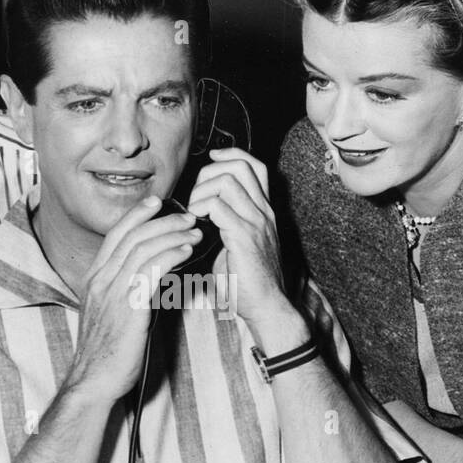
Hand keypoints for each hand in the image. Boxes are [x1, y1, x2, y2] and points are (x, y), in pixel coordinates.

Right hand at [67, 196, 202, 404]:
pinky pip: (151, 271)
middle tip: (187, 215)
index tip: (155, 202)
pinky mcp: (128, 308)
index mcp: (93, 279)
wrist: (93, 381)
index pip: (114, 235)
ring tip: (194, 230)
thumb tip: (148, 279)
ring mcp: (113, 293)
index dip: (136, 215)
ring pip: (143, 249)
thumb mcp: (108, 314)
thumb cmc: (105, 352)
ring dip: (172, 235)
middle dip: (162, 220)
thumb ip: (123, 291)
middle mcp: (101, 280)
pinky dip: (171, 256)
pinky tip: (187, 252)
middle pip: (132, 236)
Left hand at [186, 148, 290, 341]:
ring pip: (226, 182)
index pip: (254, 165)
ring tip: (194, 214)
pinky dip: (200, 210)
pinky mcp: (244, 238)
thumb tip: (201, 213)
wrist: (267, 307)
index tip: (212, 161)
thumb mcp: (240, 244)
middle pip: (239, 166)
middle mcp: (264, 212)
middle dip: (209, 174)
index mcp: (264, 211)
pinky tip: (196, 226)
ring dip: (201, 193)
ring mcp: (256, 223)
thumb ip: (228, 223)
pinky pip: (218, 207)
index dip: (231, 155)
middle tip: (196, 198)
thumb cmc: (250, 281)